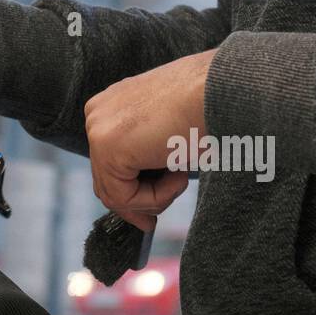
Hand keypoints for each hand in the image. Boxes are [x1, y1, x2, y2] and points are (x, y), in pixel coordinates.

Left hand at [83, 48, 218, 230]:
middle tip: (151, 223)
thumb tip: (139, 206)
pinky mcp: (107, 146)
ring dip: (152, 199)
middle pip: (106, 179)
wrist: (218, 91)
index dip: (128, 194)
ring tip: (181, 179)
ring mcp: (98, 129)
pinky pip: (123, 196)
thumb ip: (145, 157)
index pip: (107, 164)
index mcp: (110, 107)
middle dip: (134, 204)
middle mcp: (97, 114)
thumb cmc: (204, 110)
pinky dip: (154, 198)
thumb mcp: (166, 137)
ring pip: (114, 192)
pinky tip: (178, 175)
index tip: (146, 218)